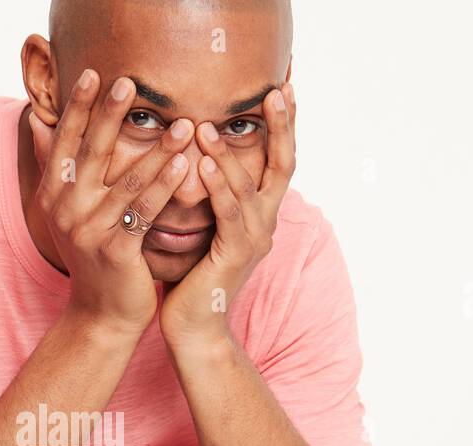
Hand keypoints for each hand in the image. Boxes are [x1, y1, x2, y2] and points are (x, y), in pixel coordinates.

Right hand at [29, 70, 194, 333]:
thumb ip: (57, 166)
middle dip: (111, 114)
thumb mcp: (67, 211)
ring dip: (157, 149)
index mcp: (53, 195)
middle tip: (131, 81)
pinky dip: (165, 185)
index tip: (93, 74)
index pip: (65, 142)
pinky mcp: (115, 250)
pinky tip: (185, 164)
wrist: (101, 314)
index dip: (78, 107)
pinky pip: (144, 210)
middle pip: (91, 152)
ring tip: (183, 122)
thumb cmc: (93, 257)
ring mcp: (89, 231)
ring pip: (127, 180)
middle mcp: (66, 210)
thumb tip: (38, 120)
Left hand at [159, 83, 296, 348]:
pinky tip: (203, 164)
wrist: (196, 330)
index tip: (281, 88)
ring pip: (249, 186)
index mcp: (260, 214)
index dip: (283, 125)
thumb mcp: (202, 228)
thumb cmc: (192, 280)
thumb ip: (207, 195)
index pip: (278, 160)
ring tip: (207, 123)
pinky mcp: (235, 255)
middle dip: (281, 127)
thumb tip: (188, 156)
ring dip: (228, 153)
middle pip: (284, 164)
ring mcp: (254, 239)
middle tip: (276, 90)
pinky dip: (218, 187)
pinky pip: (229, 214)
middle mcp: (266, 223)